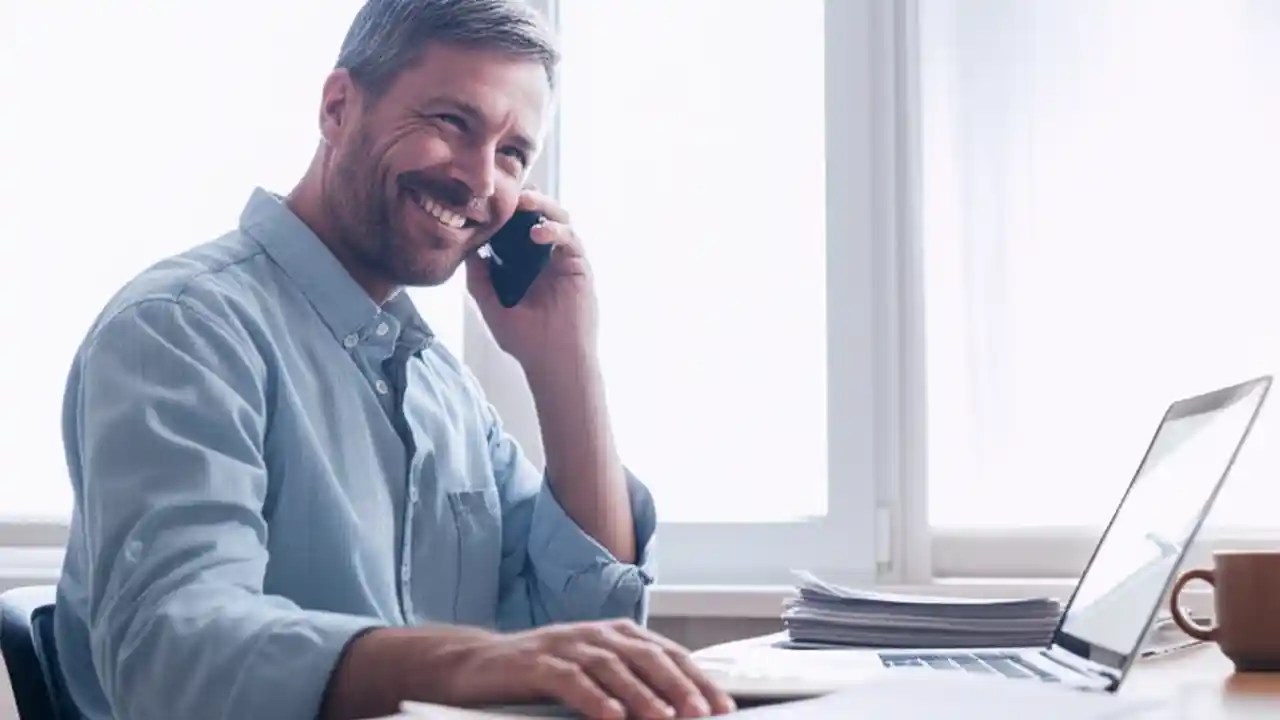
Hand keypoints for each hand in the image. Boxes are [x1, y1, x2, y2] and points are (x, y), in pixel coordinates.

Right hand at [443, 619, 736, 718]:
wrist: (478, 665)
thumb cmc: (543, 672)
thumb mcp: (593, 671)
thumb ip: (631, 681)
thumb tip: (678, 706)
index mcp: (615, 633)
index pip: (666, 653)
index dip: (696, 677)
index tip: (722, 704)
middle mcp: (594, 633)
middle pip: (645, 656)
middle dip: (677, 684)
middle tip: (702, 712)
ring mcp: (565, 645)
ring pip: (612, 667)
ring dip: (641, 694)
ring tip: (665, 719)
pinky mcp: (535, 663)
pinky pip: (569, 680)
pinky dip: (593, 698)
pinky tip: (612, 717)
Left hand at [465, 188, 595, 371]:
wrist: (552, 361)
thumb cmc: (524, 339)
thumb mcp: (489, 305)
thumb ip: (478, 277)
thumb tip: (467, 248)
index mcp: (524, 262)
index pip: (516, 226)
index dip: (505, 211)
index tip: (486, 200)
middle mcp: (545, 257)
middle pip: (538, 215)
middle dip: (525, 200)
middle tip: (507, 192)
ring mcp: (564, 259)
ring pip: (558, 218)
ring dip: (542, 206)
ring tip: (524, 202)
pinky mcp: (580, 266)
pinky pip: (571, 239)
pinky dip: (555, 230)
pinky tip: (537, 232)